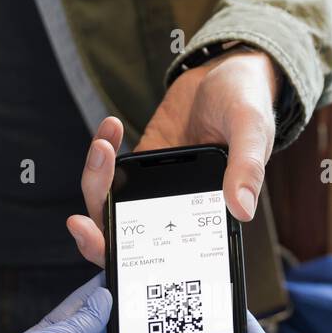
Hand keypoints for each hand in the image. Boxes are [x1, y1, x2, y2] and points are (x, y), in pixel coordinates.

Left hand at [66, 49, 279, 265]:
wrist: (226, 68)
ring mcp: (154, 187)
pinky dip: (101, 154)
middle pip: (128, 238)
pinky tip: (111, 128)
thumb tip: (241, 209)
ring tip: (103, 146)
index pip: (168, 256)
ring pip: (112, 204)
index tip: (107, 250)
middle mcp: (177, 209)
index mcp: (208, 216)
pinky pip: (110, 170)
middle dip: (97, 236)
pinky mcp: (141, 163)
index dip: (133, 264)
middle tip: (78, 222)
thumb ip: (248, 167)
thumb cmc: (248, 101)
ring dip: (96, 182)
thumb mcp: (253, 129)